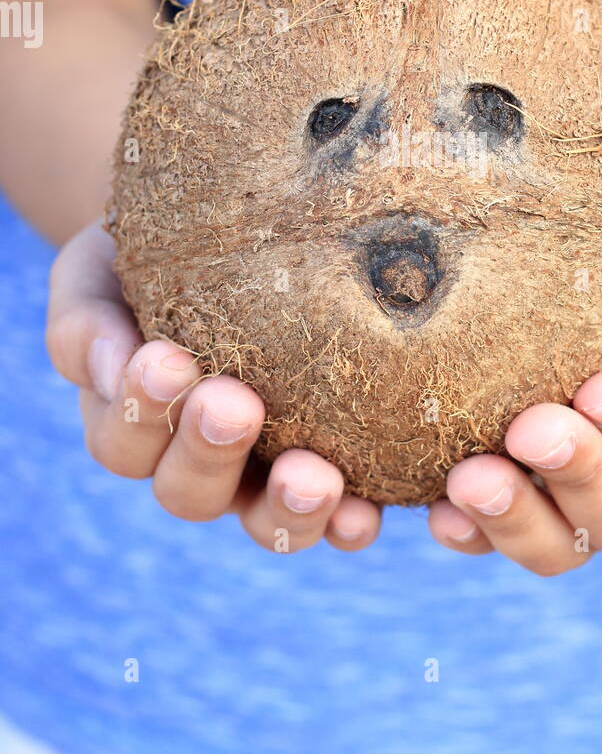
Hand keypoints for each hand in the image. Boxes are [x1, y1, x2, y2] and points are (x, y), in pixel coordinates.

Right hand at [46, 221, 380, 552]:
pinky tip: (363, 514)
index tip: (167, 359)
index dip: (141, 413)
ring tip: (312, 477)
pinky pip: (339, 520)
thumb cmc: (158, 250)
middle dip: (209, 452)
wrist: (234, 229)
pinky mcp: (334, 475)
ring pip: (265, 522)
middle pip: (189, 492)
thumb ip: (87, 322)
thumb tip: (112, 369)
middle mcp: (198, 461)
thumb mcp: (100, 271)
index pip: (123, 442)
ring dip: (287, 509)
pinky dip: (348, 524)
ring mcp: (265, 476)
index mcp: (136, 423)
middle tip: (234, 405)